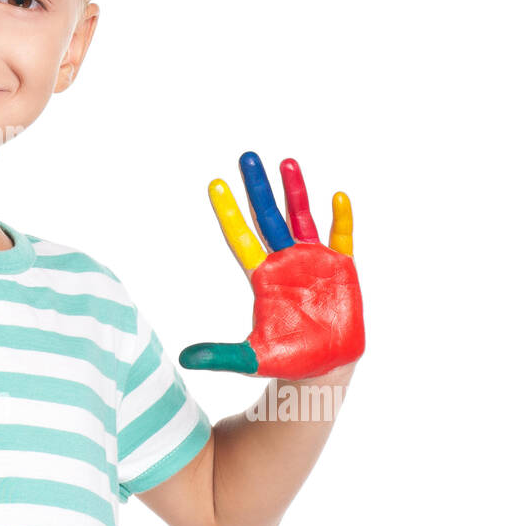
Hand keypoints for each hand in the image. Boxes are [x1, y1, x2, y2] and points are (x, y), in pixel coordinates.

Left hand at [179, 152, 364, 379]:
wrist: (326, 368)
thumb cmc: (289, 359)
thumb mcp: (252, 358)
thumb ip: (221, 355)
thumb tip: (183, 359)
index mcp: (263, 276)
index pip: (241, 236)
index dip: (229, 211)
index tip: (215, 183)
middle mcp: (285, 261)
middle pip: (268, 217)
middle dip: (257, 188)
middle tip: (246, 157)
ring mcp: (313, 260)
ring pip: (301, 217)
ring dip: (295, 191)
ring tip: (286, 162)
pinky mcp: (341, 267)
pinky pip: (342, 237)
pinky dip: (341, 218)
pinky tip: (338, 197)